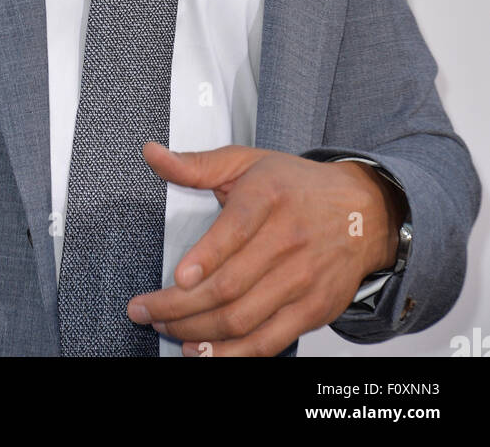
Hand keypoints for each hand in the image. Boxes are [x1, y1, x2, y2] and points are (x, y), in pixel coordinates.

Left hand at [127, 143, 403, 356]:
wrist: (364, 213)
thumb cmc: (296, 186)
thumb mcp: (247, 162)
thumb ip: (196, 164)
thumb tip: (152, 154)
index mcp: (268, 197)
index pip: (236, 230)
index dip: (205, 257)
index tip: (177, 276)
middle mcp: (288, 240)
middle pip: (229, 286)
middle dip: (178, 306)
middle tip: (145, 311)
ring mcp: (302, 279)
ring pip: (243, 319)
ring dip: (197, 332)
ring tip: (165, 329)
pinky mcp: (313, 310)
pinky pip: (268, 342)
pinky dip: (231, 354)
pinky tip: (202, 351)